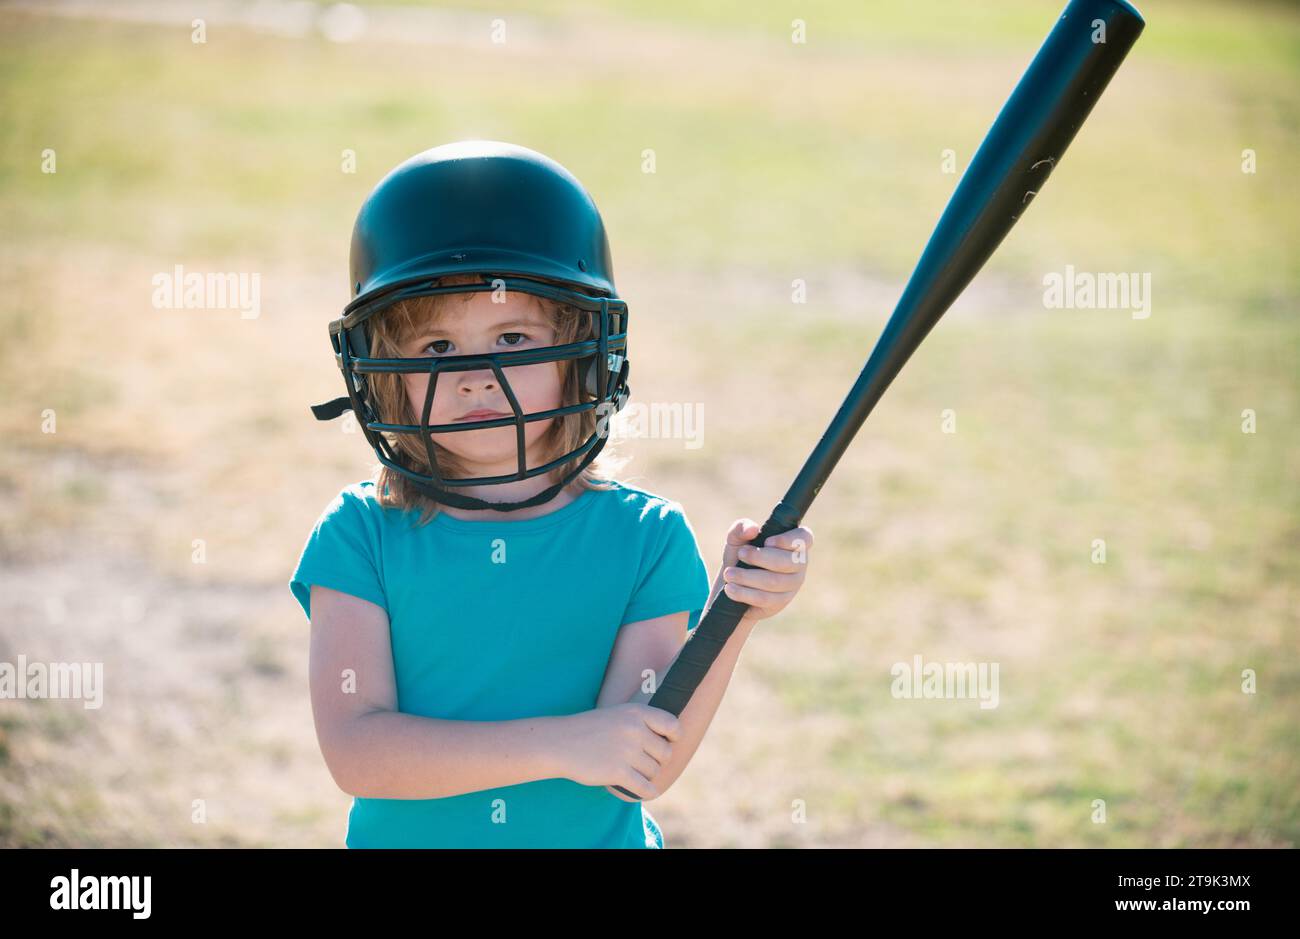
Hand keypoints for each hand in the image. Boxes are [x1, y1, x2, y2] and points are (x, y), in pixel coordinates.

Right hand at [559, 704, 682, 801]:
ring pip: (654, 771)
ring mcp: (627, 751)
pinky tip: (645, 791)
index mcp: (637, 713)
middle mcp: (635, 730)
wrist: (561, 742)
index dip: (674, 738)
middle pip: (665, 754)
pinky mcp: (618, 772)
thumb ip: (642, 724)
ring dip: (646, 776)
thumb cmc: (590, 729)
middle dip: (657, 761)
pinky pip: (646, 788)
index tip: (668, 743)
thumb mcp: (618, 715)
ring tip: (632, 772)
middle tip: (642, 763)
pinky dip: (648, 792)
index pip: (672, 726)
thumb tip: (670, 742)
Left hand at [711, 519, 813, 621]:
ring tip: (728, 574)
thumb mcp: (736, 539)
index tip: (767, 542)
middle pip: (788, 562)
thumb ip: (741, 528)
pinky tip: (730, 588)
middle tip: (740, 554)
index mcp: (794, 543)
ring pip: (774, 582)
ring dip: (747, 577)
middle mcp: (799, 564)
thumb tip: (752, 529)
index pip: (805, 538)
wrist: (732, 584)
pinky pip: (765, 598)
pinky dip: (745, 593)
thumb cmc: (740, 556)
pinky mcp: (781, 602)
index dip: (789, 540)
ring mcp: (792, 585)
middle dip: (760, 557)